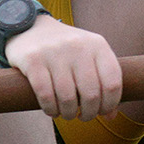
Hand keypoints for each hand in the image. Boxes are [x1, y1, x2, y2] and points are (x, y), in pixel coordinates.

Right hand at [0, 17, 122, 120]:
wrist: (30, 27)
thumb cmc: (66, 51)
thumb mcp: (89, 57)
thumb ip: (102, 82)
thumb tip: (111, 116)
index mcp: (97, 45)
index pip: (113, 83)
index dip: (110, 104)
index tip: (102, 111)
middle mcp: (78, 46)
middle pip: (91, 95)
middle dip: (89, 113)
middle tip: (83, 116)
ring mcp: (54, 52)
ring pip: (67, 98)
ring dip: (68, 114)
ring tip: (66, 114)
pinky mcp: (33, 59)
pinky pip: (46, 95)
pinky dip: (50, 109)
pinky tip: (51, 110)